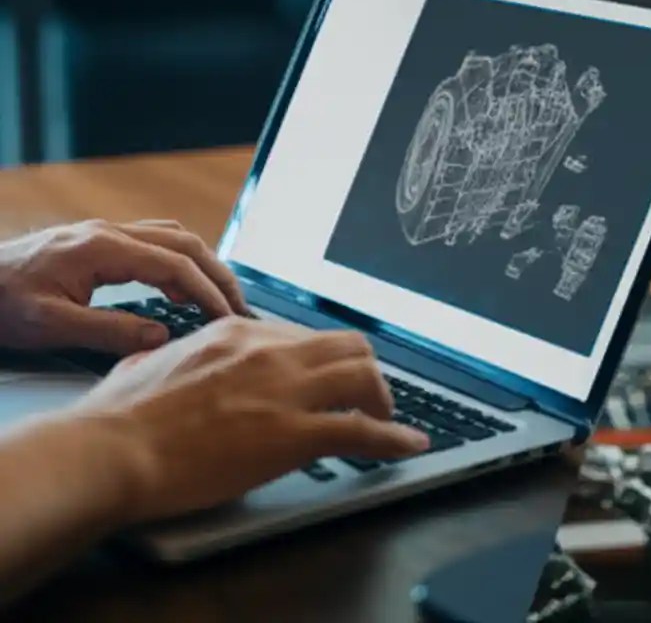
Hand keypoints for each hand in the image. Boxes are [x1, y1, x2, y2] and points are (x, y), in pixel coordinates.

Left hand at [0, 219, 249, 355]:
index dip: (207, 293)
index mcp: (100, 249)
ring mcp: (102, 233)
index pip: (174, 266)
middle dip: (218, 275)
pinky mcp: (96, 242)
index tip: (228, 319)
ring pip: (172, 237)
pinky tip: (179, 287)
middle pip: (184, 243)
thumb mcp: (51, 327)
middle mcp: (106, 233)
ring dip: (203, 264)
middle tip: (239, 307)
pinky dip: (179, 261)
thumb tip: (161, 337)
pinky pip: (153, 241)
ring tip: (220, 296)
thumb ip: (110, 331)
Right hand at [68, 317, 428, 524]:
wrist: (109, 451)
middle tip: (368, 399)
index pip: (303, 337)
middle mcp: (268, 351)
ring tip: (388, 421)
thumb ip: (172, 357)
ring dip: (384, 399)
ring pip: (365, 376)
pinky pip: (362, 429)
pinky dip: (394, 439)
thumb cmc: (116, 418)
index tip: (329, 379)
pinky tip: (408, 445)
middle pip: (348, 346)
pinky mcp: (293, 433)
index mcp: (236, 332)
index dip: (324, 362)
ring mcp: (284, 390)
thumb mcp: (148, 364)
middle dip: (366, 372)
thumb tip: (162, 359)